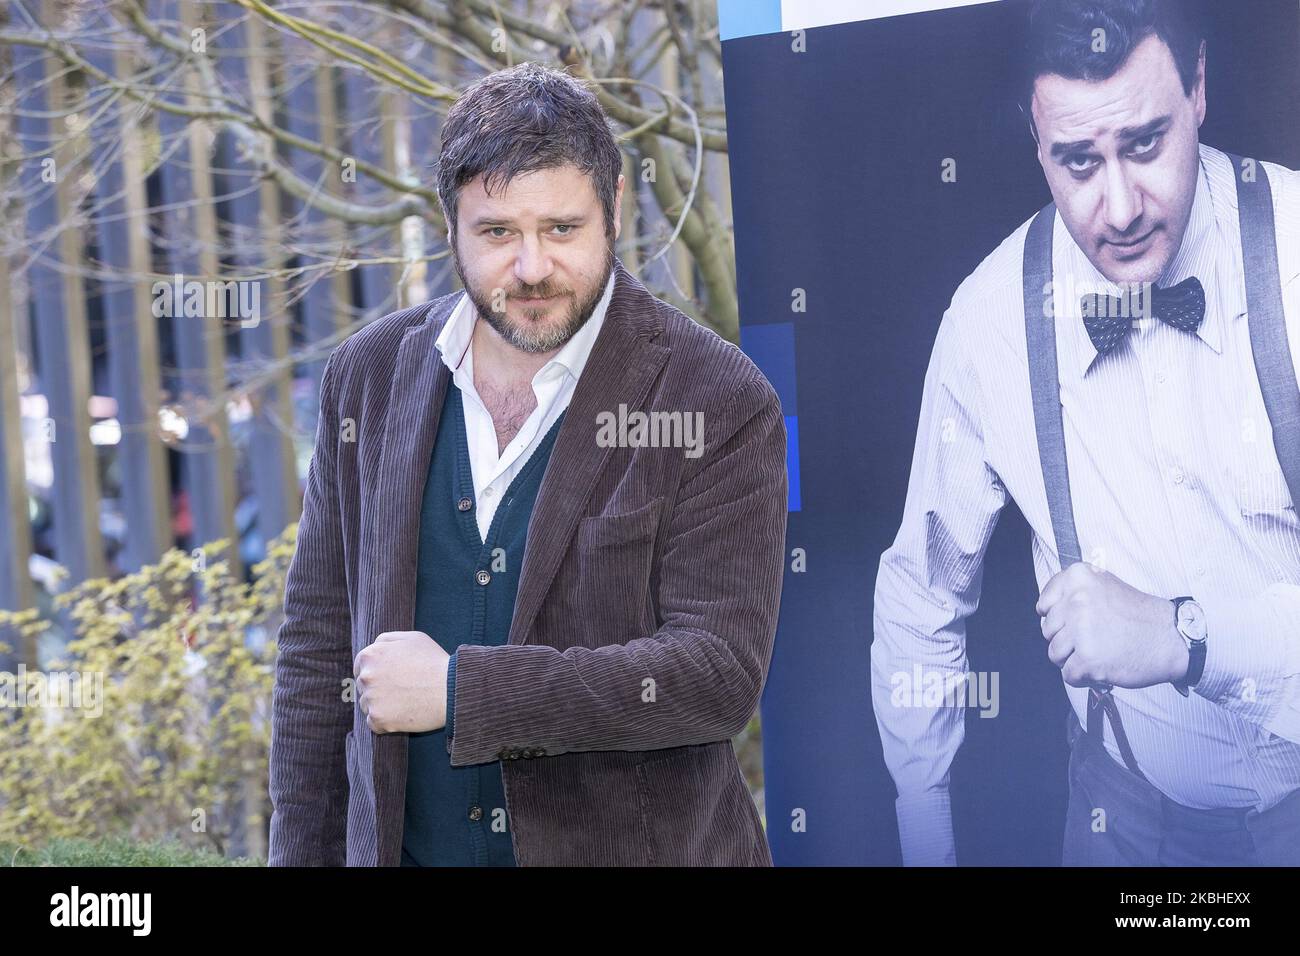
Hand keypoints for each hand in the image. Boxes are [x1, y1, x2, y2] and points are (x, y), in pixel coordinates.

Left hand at [354, 631, 449, 733]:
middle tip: (401, 690)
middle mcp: (366, 676)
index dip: (376, 672)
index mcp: (370, 655)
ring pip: (366, 706)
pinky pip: (374, 724)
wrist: (451, 689)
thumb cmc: (434, 661)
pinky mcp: (378, 719)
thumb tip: (373, 648)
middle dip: (378, 689)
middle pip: (363, 687)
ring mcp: (371, 699)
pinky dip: (386, 723)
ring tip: (405, 702)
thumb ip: (386, 639)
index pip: (360, 667)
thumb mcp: (412, 638)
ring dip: (380, 706)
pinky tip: (403, 714)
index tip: (391, 678)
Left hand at [1035, 563, 1187, 688]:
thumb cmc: (1139, 615)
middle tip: (1095, 640)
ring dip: (1074, 659)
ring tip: (1100, 653)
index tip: (1072, 623)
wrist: (1172, 637)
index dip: (1057, 619)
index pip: (1044, 605)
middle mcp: (1076, 601)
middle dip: (1067, 641)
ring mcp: (1081, 630)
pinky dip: (1083, 677)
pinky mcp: (1088, 659)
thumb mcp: (1104, 585)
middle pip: (1049, 631)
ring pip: (1055, 654)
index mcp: (1078, 578)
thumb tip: (1044, 609)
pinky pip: (1068, 674)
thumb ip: (1074, 592)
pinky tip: (1102, 667)